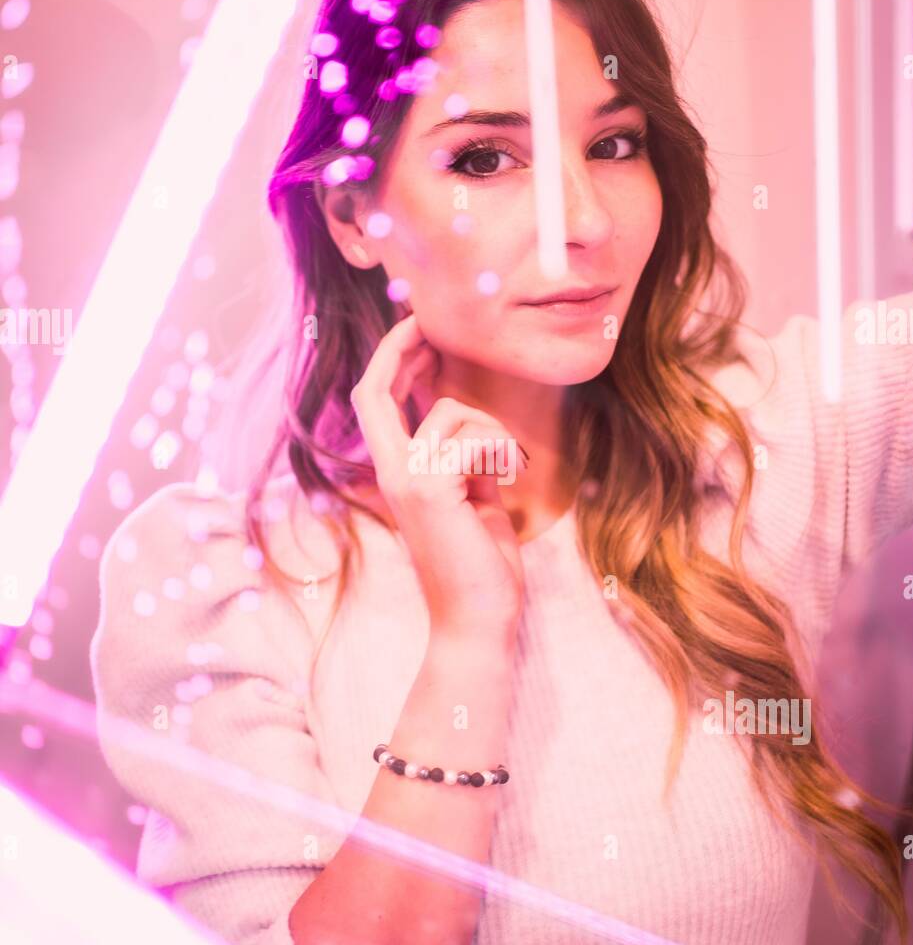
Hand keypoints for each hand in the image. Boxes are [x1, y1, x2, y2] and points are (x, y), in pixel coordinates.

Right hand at [350, 314, 525, 639]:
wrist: (479, 619)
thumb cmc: (481, 564)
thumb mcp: (474, 496)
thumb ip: (463, 457)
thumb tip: (465, 416)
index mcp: (397, 474)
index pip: (375, 403)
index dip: (391, 360)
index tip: (417, 331)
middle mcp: (391, 473)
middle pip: (374, 392)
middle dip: (402, 350)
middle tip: (428, 325)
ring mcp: (405, 479)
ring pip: (454, 413)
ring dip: (494, 433)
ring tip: (506, 470)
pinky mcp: (429, 487)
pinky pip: (472, 437)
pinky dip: (501, 452)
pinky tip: (507, 480)